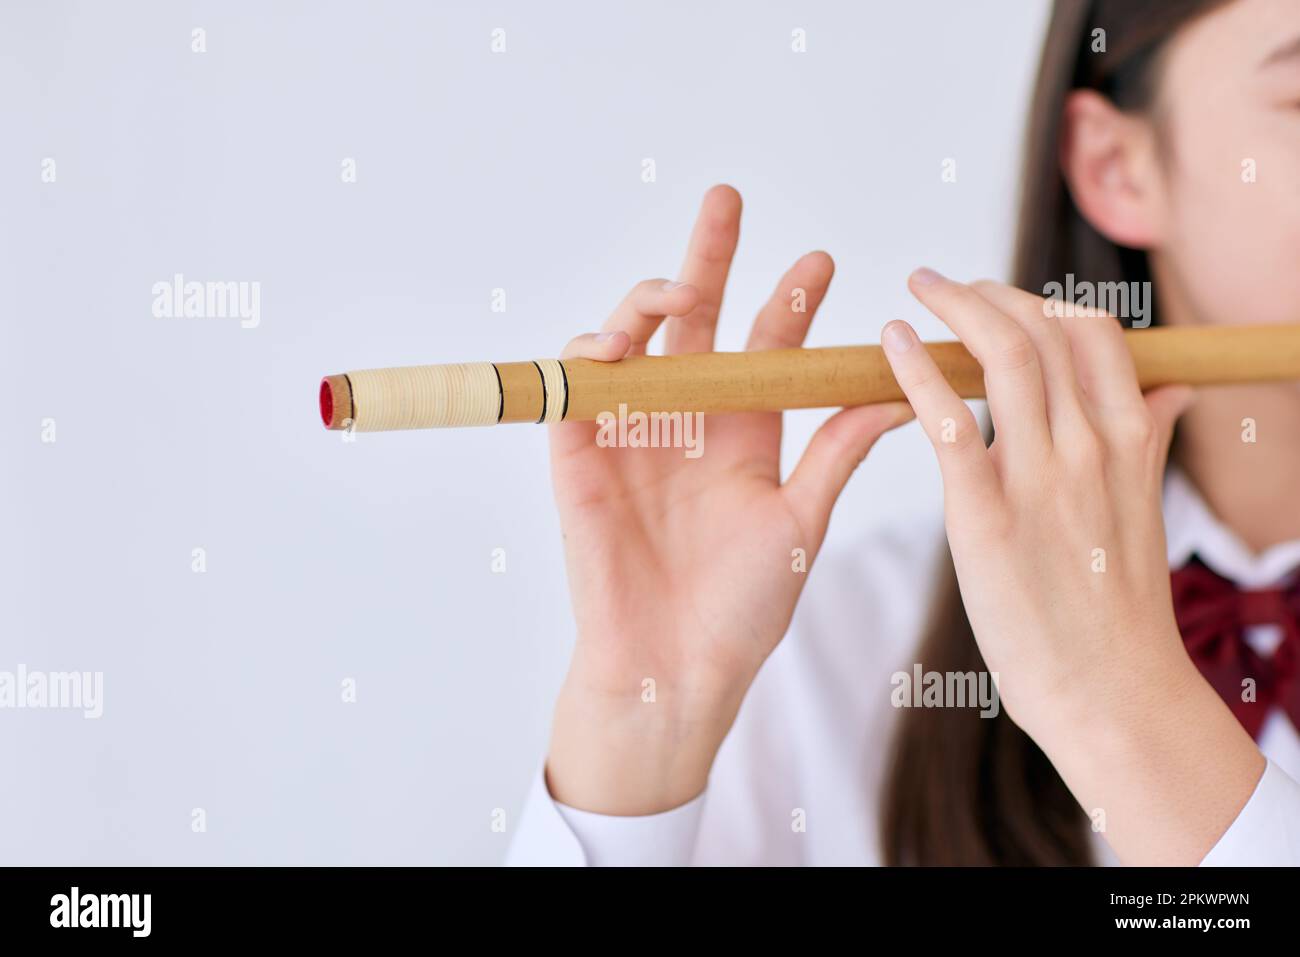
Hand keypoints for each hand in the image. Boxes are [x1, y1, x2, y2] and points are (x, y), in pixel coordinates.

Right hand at [545, 186, 910, 814]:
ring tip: (681, 287)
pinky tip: (618, 343)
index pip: (766, 347)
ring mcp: (632, 435)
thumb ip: (836, 452)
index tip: (822, 262)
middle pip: (697, 321)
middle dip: (711, 258)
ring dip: (651, 300)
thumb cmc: (741, 610)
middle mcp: (689, 423)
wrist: (674, 670)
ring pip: (635, 341)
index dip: (789, 300)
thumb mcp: (802, 522)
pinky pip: (576, 387)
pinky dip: (590, 355)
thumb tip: (899, 392)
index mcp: (745, 435)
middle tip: (728, 199)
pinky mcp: (580, 457)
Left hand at [881, 269, 1264, 863]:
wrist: (1111, 689)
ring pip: (1002, 358)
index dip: (1042, 301)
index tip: (1002, 297)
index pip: (1093, 334)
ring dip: (955, 308)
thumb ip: (1150, 439)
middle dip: (988, 292)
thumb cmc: (1117, 605)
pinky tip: (891, 342)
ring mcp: (1041, 477)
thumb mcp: (1144, 509)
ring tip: (919, 291)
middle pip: (1042, 331)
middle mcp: (1091, 445)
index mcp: (1130, 439)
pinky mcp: (987, 514)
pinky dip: (916, 370)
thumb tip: (1174, 390)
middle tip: (942, 283)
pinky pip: (948, 421)